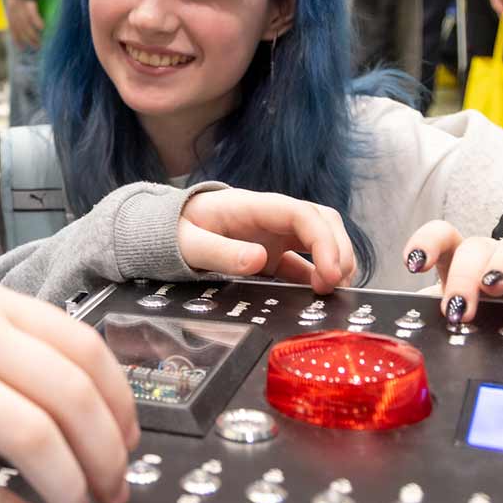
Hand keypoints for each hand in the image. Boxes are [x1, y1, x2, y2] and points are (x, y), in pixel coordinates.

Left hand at [6, 0, 43, 49]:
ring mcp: (21, 8)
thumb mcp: (15, 1)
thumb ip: (18, 13)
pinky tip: (43, 28)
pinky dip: (38, 23)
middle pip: (20, 29)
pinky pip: (33, 15)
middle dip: (28, 40)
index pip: (12, 28)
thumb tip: (25, 24)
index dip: (16, 39)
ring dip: (33, 35)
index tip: (22, 48)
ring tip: (40, 42)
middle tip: (36, 47)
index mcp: (10, 12)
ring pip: (26, 25)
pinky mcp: (29, 2)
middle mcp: (14, 12)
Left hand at [176, 188, 356, 291]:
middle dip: (338, 248)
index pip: (301, 214)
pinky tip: (318, 295)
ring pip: (320, 237)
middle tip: (336, 284)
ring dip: (335, 259)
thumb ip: (221, 253)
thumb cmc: (175, 231)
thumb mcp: (189, 244)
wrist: (164, 230)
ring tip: (332, 290)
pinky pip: (304, 261)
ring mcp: (273, 234)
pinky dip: (317, 275)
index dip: (323, 240)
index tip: (329, 272)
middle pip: (321, 221)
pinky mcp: (272, 252)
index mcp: (252, 207)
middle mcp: (270, 216)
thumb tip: (259, 260)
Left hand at [400, 219, 502, 321]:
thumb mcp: (457, 310)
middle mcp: (492, 256)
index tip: (414, 264)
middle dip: (463, 277)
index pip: (443, 235)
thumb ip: (435, 315)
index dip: (426, 243)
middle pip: (475, 249)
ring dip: (501, 267)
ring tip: (492, 288)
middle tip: (457, 308)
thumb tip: (411, 330)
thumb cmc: (487, 311)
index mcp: (461, 259)